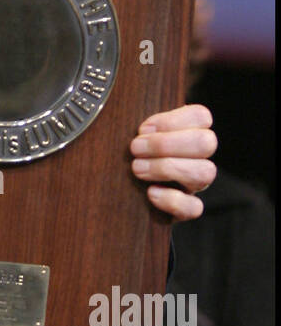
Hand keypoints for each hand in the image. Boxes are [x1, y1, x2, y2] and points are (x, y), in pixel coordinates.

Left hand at [130, 104, 217, 220]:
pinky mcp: (187, 209)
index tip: (143, 129)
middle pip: (206, 143)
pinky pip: (195, 207)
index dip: (172, 120)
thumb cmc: (129, 156)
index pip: (201, 116)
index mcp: (189, 133)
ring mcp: (195, 184)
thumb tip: (141, 127)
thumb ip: (142, 127)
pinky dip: (172, 200)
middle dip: (166, 144)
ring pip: (205, 172)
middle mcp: (199, 157)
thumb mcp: (135, 136)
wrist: (119, 194)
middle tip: (135, 148)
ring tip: (137, 169)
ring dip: (166, 168)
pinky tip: (151, 193)